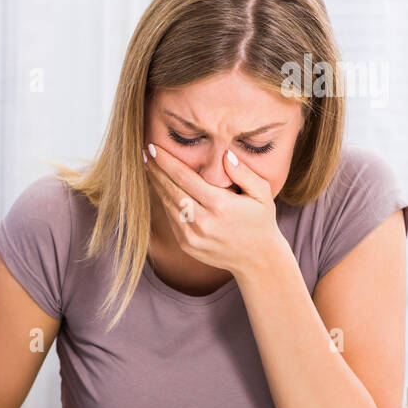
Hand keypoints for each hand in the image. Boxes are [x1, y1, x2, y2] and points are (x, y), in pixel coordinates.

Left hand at [143, 142, 286, 277]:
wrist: (257, 259)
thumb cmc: (260, 221)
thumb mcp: (261, 193)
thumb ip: (244, 173)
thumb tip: (225, 154)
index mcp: (219, 204)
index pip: (184, 177)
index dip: (166, 162)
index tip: (154, 148)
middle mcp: (202, 221)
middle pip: (170, 189)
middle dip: (156, 170)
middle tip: (145, 153)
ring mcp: (192, 235)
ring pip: (168, 204)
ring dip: (156, 185)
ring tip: (149, 168)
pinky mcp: (187, 245)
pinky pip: (171, 219)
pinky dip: (165, 202)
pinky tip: (161, 188)